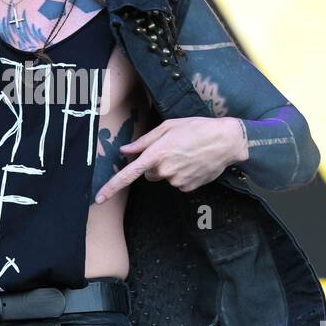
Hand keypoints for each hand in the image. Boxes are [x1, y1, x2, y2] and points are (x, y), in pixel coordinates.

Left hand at [93, 116, 245, 203]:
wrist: (226, 141)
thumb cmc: (197, 128)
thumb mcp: (169, 127)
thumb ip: (145, 141)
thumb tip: (125, 150)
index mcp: (157, 153)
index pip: (128, 174)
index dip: (112, 186)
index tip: (98, 199)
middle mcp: (165, 170)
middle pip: (148, 174)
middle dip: (155, 164)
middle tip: (173, 150)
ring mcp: (177, 181)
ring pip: (163, 178)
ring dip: (169, 169)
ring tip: (186, 155)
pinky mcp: (188, 188)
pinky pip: (177, 183)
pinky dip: (182, 175)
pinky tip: (193, 164)